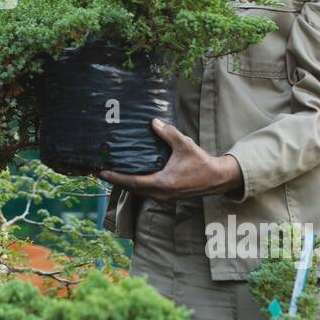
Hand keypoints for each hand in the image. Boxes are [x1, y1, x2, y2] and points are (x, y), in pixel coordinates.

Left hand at [99, 118, 242, 201]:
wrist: (217, 178)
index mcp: (162, 183)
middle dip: (117, 181)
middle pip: (132, 190)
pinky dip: (137, 186)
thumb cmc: (201, 162)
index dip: (116, 177)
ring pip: (139, 193)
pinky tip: (133, 177)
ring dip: (126, 184)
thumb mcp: (184, 145)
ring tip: (114, 174)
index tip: (102, 172)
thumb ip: (168, 133)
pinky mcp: (168, 196)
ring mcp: (164, 197)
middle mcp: (161, 194)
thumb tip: (153, 122)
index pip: (132, 182)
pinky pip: (147, 192)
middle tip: (103, 172)